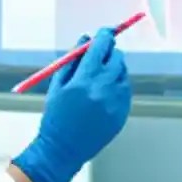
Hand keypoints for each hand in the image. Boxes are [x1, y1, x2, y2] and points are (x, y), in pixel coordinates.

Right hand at [13, 27, 131, 181]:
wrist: (63, 150)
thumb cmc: (56, 116)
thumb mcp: (58, 86)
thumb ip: (72, 60)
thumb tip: (85, 38)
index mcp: (84, 79)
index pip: (101, 46)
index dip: (104, 35)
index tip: (105, 31)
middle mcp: (104, 88)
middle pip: (116, 57)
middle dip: (109, 52)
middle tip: (101, 54)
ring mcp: (117, 101)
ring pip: (122, 73)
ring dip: (113, 70)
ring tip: (96, 83)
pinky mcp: (123, 112)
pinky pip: (126, 90)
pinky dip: (117, 87)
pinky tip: (102, 98)